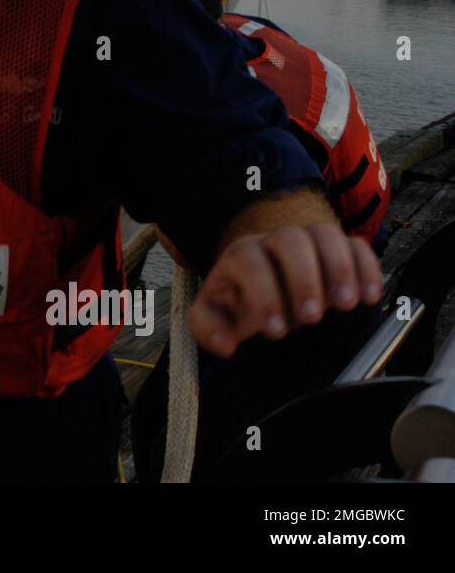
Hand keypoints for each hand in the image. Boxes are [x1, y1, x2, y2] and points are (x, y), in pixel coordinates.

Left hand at [189, 222, 382, 357]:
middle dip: (304, 278)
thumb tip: (224, 345)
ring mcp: (308, 240)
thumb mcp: (214, 314)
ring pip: (326, 234)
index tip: (276, 330)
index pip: (250, 260)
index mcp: (241, 254)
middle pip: (290, 239)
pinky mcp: (338, 248)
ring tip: (346, 305)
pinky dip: (367, 267)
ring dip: (340, 269)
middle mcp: (274, 241)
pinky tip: (370, 297)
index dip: (264, 294)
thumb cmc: (239, 300)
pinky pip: (356, 244)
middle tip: (312, 317)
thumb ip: (208, 328)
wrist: (261, 284)